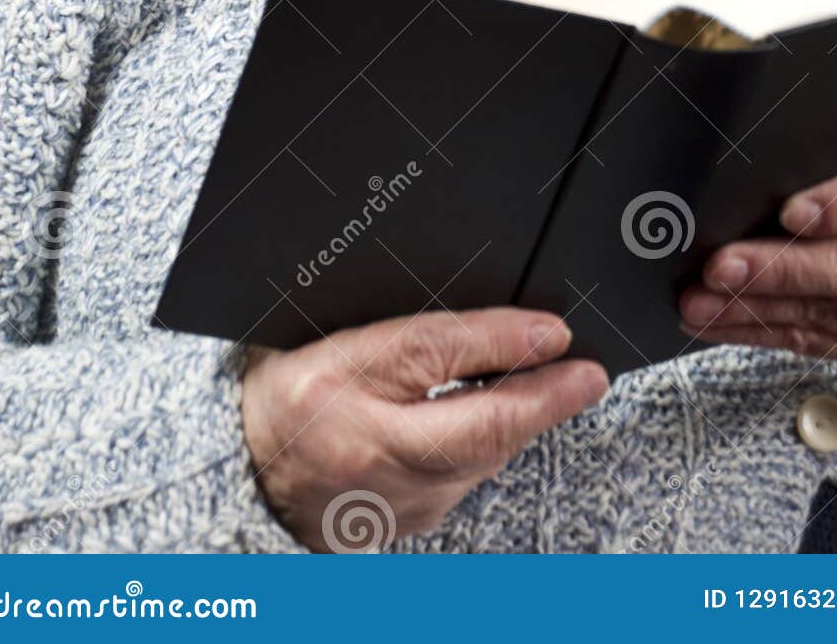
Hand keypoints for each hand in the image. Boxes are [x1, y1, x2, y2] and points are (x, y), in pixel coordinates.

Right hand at [241, 307, 606, 550]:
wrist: (246, 476)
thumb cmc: (289, 390)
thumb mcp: (338, 333)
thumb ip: (413, 327)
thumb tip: (495, 317)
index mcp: (336, 384)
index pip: (433, 356)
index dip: (501, 342)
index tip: (555, 331)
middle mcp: (368, 452)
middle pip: (476, 426)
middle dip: (544, 398)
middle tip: (591, 372)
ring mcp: (391, 497)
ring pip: (480, 455)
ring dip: (526, 420)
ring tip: (569, 380)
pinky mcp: (411, 518)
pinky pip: (468, 475)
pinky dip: (496, 443)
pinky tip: (514, 414)